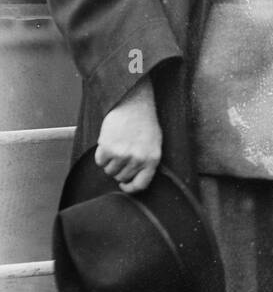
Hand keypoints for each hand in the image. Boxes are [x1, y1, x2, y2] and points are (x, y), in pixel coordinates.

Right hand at [95, 77, 161, 193]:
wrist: (133, 103)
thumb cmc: (144, 122)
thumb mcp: (154, 144)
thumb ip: (146, 162)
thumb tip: (134, 179)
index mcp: (152, 159)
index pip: (140, 185)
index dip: (130, 188)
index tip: (124, 185)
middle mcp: (138, 159)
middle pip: (121, 177)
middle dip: (119, 169)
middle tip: (120, 154)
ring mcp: (122, 155)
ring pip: (109, 171)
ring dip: (109, 162)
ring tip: (115, 146)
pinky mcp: (108, 148)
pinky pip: (100, 161)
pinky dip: (101, 154)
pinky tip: (108, 142)